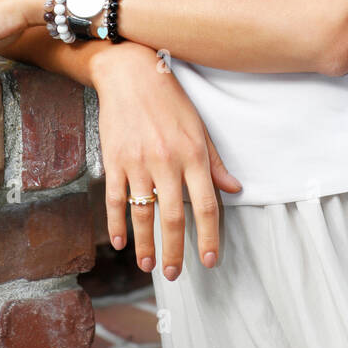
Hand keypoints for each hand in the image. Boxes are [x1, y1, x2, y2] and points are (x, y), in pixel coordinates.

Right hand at [90, 43, 242, 280]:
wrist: (130, 73)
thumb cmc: (170, 99)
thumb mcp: (199, 128)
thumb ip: (215, 163)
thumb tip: (234, 190)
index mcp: (193, 154)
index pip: (205, 205)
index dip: (208, 236)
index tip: (209, 260)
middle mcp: (166, 161)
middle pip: (172, 217)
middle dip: (174, 250)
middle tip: (174, 274)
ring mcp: (137, 162)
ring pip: (142, 213)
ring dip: (145, 244)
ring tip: (147, 265)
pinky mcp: (114, 160)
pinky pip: (115, 199)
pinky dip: (117, 224)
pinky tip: (121, 242)